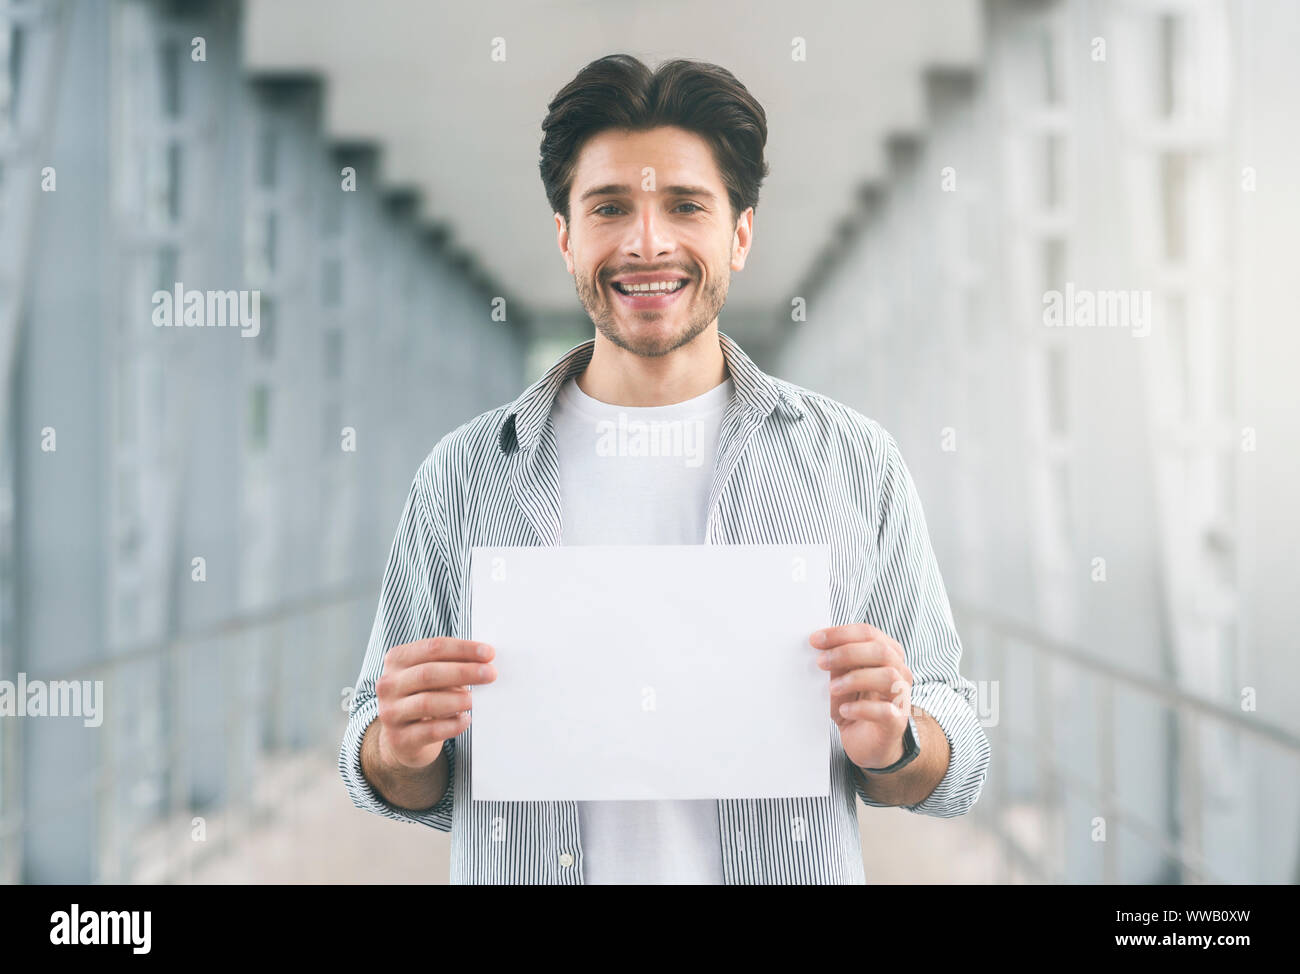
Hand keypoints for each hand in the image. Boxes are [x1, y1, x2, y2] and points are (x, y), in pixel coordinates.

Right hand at [374, 637, 496, 768]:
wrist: (402, 737)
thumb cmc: (424, 697)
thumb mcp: (432, 676)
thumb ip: (451, 665)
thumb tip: (484, 662)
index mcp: (397, 659)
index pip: (433, 648)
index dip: (463, 649)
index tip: (489, 653)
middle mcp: (388, 684)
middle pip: (428, 673)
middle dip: (464, 672)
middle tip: (490, 674)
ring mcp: (390, 712)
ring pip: (426, 702)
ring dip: (456, 699)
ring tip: (474, 699)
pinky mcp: (399, 738)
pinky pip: (430, 731)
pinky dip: (452, 725)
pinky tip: (465, 720)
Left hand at [811, 623, 912, 770]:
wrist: (867, 743)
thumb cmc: (854, 705)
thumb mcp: (840, 679)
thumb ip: (836, 662)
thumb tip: (819, 645)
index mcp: (887, 654)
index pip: (868, 633)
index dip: (840, 634)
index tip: (815, 640)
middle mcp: (900, 672)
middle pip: (880, 650)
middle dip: (846, 653)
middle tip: (820, 662)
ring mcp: (901, 697)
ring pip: (888, 676)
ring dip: (855, 679)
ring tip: (832, 688)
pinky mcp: (897, 722)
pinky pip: (885, 711)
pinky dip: (861, 709)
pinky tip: (845, 710)